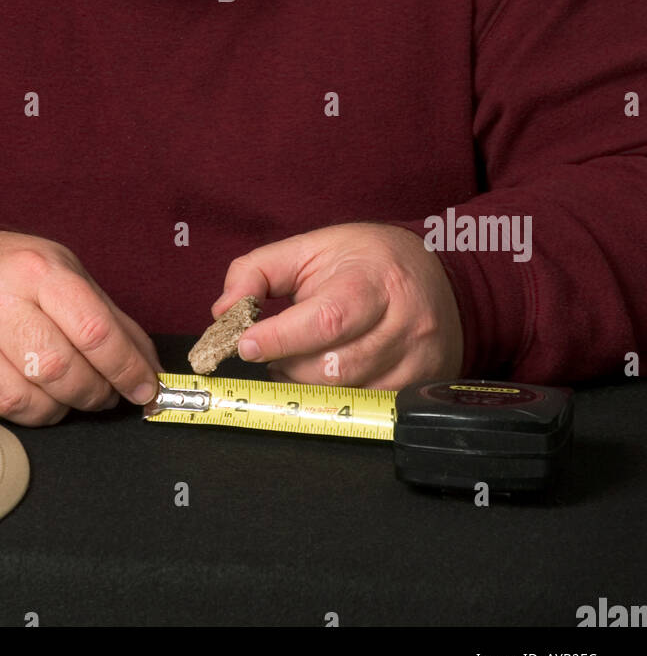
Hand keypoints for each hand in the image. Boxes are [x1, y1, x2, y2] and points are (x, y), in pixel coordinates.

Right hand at [0, 229, 161, 425]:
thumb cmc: (12, 274)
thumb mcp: (65, 275)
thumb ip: (110, 319)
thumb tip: (149, 367)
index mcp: (38, 270)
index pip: (94, 329)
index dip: (127, 367)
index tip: (146, 389)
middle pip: (62, 369)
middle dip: (97, 392)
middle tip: (108, 393)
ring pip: (30, 400)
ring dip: (64, 407)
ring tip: (72, 393)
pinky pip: (1, 411)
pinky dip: (31, 413)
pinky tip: (38, 396)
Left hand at [210, 222, 462, 389]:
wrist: (432, 275)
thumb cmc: (364, 261)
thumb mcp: (309, 249)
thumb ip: (256, 272)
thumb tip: (224, 311)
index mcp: (373, 280)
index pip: (326, 319)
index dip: (281, 338)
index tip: (246, 344)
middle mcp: (403, 321)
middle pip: (332, 366)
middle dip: (287, 363)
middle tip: (270, 349)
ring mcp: (416, 358)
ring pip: (346, 391)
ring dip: (305, 382)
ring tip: (295, 357)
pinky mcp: (419, 384)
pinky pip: (366, 406)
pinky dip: (333, 396)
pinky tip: (324, 372)